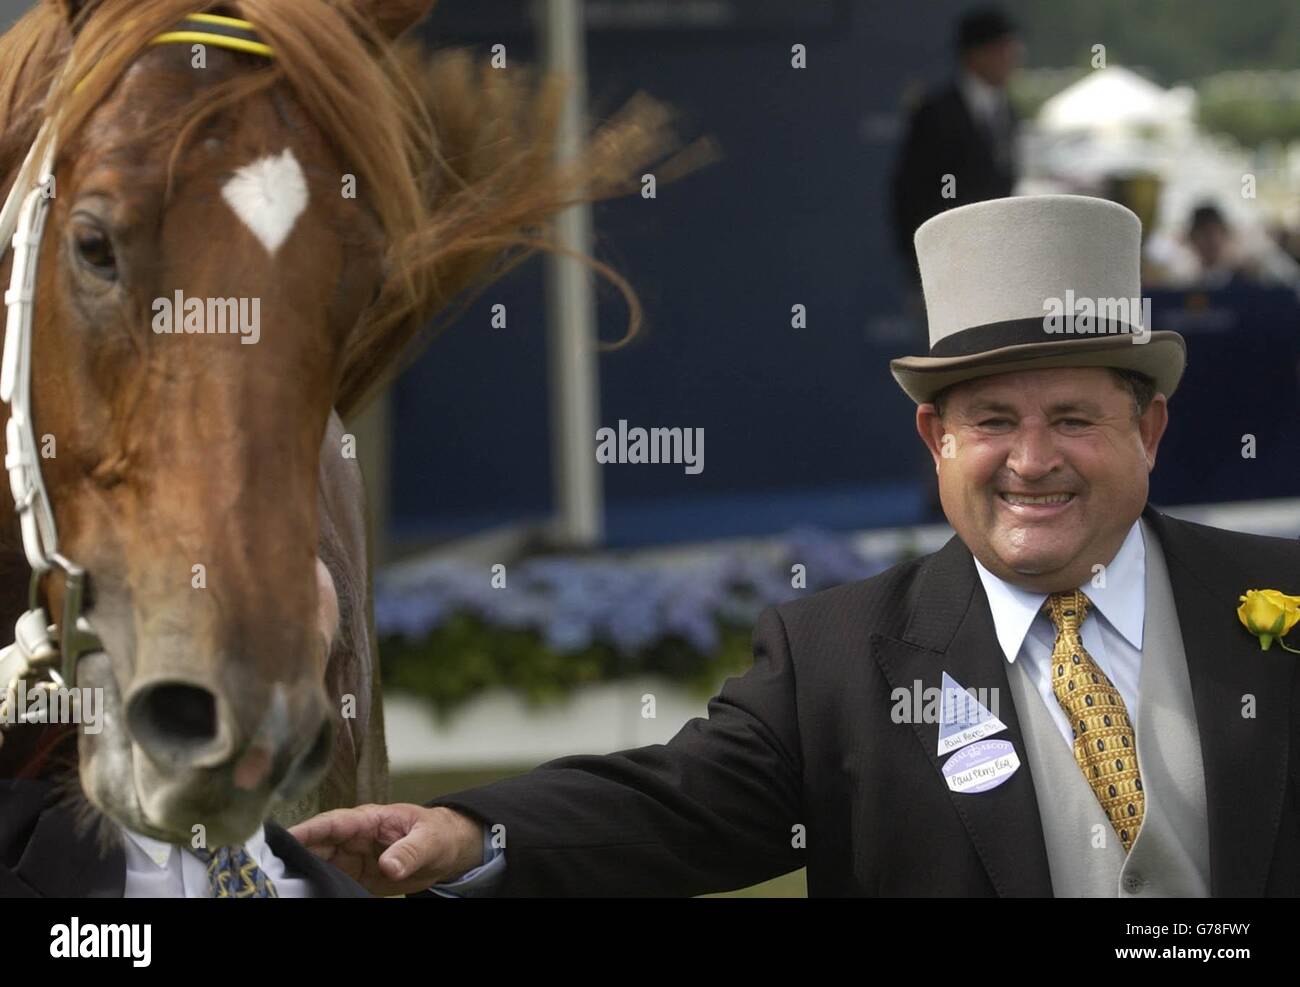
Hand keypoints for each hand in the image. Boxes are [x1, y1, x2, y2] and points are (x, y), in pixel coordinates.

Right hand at [289, 803, 484, 895]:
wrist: (446, 852)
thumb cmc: (437, 834)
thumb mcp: (429, 840)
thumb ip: (409, 851)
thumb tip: (389, 866)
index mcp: (369, 820)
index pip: (333, 823)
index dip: (308, 830)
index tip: (284, 838)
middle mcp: (354, 838)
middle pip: (318, 845)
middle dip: (295, 854)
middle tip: (271, 869)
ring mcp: (352, 857)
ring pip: (319, 863)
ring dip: (302, 872)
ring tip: (281, 885)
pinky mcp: (355, 876)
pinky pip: (331, 880)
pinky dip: (317, 886)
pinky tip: (304, 893)